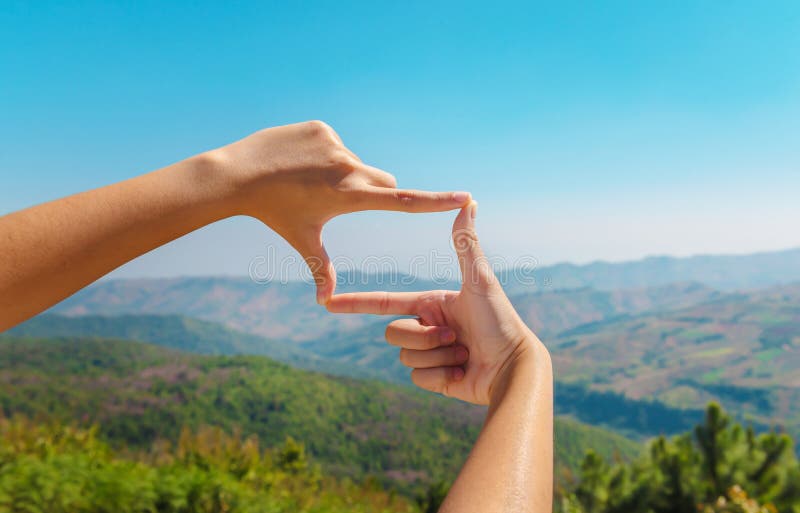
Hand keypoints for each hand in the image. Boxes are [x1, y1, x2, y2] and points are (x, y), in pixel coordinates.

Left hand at [207, 121, 470, 303]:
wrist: (239, 174)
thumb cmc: (274, 213)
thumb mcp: (303, 241)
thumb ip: (321, 270)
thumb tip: (327, 303)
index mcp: (350, 197)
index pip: (402, 201)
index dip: (436, 201)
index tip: (464, 196)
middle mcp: (349, 168)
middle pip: (382, 182)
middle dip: (373, 192)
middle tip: (335, 199)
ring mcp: (336, 145)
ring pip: (356, 163)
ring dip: (343, 174)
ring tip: (308, 181)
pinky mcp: (323, 128)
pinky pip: (337, 145)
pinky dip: (326, 155)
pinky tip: (300, 162)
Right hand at [326, 201, 543, 404]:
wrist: (513, 367)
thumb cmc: (500, 320)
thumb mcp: (479, 280)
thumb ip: (466, 243)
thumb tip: (469, 200)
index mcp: (431, 304)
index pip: (385, 303)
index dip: (355, 303)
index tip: (327, 302)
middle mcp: (428, 327)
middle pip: (393, 333)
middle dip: (424, 337)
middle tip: (457, 337)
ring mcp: (430, 354)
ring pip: (405, 356)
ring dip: (436, 355)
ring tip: (464, 353)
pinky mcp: (435, 378)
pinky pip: (417, 377)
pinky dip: (440, 375)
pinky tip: (462, 371)